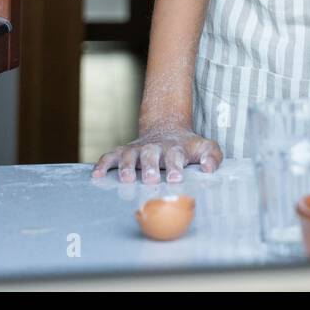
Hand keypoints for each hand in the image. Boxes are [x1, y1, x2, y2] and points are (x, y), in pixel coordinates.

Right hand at [92, 125, 222, 183]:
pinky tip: (96, 175)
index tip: (176, 178)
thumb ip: (213, 156)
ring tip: (127, 179)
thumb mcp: (206, 147)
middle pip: (151, 155)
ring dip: (127, 167)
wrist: (167, 129)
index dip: (175, 166)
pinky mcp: (124, 152)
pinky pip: (110, 157)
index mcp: (175, 148)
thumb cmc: (187, 146)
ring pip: (129, 156)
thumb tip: (208, 169)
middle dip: (150, 167)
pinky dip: (103, 164)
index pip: (175, 156)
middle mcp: (154, 148)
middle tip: (151, 180)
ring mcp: (138, 149)